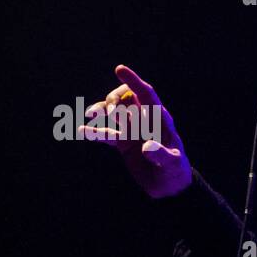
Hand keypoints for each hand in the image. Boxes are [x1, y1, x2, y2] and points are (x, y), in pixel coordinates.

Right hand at [79, 64, 191, 198]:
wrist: (169, 187)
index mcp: (159, 120)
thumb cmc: (175, 172)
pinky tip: (81, 131)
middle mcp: (144, 121)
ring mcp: (132, 131)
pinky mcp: (123, 143)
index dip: (133, 81)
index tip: (119, 69)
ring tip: (92, 115)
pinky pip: (106, 133)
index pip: (146, 94)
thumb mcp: (171, 164)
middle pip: (125, 100)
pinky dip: (94, 132)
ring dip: (101, 110)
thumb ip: (161, 154)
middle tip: (111, 112)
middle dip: (114, 100)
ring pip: (113, 114)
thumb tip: (147, 146)